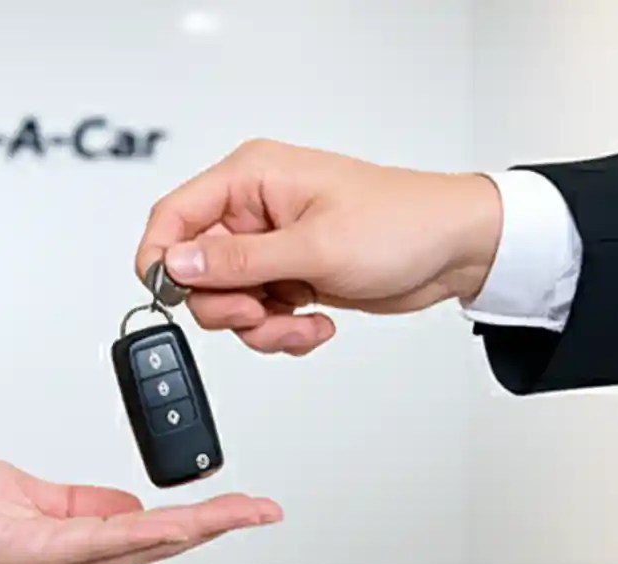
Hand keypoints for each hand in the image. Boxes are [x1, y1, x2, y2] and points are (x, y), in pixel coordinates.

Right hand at [135, 139, 502, 355]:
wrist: (456, 250)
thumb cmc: (402, 223)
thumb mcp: (313, 247)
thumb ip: (238, 260)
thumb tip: (175, 264)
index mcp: (251, 178)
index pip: (173, 216)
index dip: (160, 260)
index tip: (170, 297)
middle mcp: (253, 210)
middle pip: (195, 270)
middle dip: (226, 305)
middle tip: (260, 312)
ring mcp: (271, 246)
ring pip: (226, 301)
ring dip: (259, 326)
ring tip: (298, 322)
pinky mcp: (288, 275)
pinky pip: (257, 315)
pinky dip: (281, 331)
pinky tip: (315, 322)